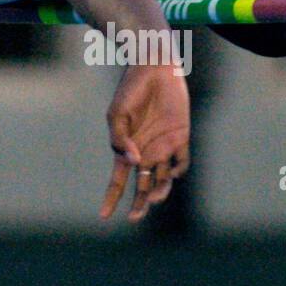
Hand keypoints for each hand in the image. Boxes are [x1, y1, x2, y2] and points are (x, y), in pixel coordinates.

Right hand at [100, 65, 190, 221]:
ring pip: (162, 179)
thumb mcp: (116, 115)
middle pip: (142, 186)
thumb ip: (120, 140)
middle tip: (135, 216)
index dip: (111, 198)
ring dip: (159, 192)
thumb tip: (134, 164)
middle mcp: (145, 152)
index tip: (103, 216)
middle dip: (139, 204)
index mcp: (127, 149)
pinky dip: (178, 171)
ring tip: (155, 197)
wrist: (154, 68)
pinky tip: (171, 172)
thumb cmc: (130, 90)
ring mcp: (163, 146)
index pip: (118, 180)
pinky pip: (181, 162)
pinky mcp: (181, 137)